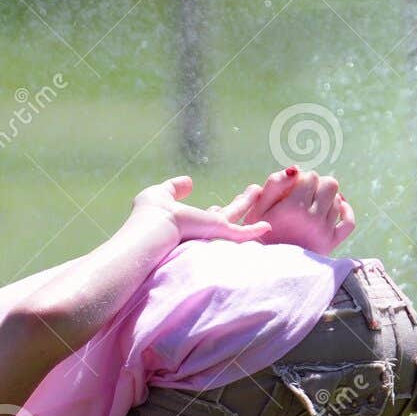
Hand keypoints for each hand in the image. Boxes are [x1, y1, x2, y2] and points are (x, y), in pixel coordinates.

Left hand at [131, 175, 271, 243]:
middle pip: (224, 216)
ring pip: (234, 216)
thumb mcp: (161, 194)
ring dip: (247, 203)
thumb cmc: (149, 215)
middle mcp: (200, 229)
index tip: (216, 207)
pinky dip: (253, 230)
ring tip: (258, 189)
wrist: (151, 231)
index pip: (203, 218)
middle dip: (238, 204)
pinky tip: (267, 226)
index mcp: (186, 222)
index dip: (211, 212)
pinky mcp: (218, 230)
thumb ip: (175, 188)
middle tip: (253, 192)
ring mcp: (210, 231)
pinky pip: (239, 232)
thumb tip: (189, 182)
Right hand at [217, 167, 354, 253]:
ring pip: (338, 199)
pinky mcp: (331, 243)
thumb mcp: (256, 209)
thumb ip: (274, 184)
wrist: (264, 269)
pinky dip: (345, 211)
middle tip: (301, 197)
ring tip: (310, 207)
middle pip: (329, 183)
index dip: (300, 180)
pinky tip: (336, 208)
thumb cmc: (257, 236)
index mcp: (293, 208)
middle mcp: (312, 218)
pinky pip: (349, 222)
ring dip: (326, 199)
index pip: (310, 176)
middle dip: (316, 186)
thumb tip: (296, 169)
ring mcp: (324, 231)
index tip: (289, 192)